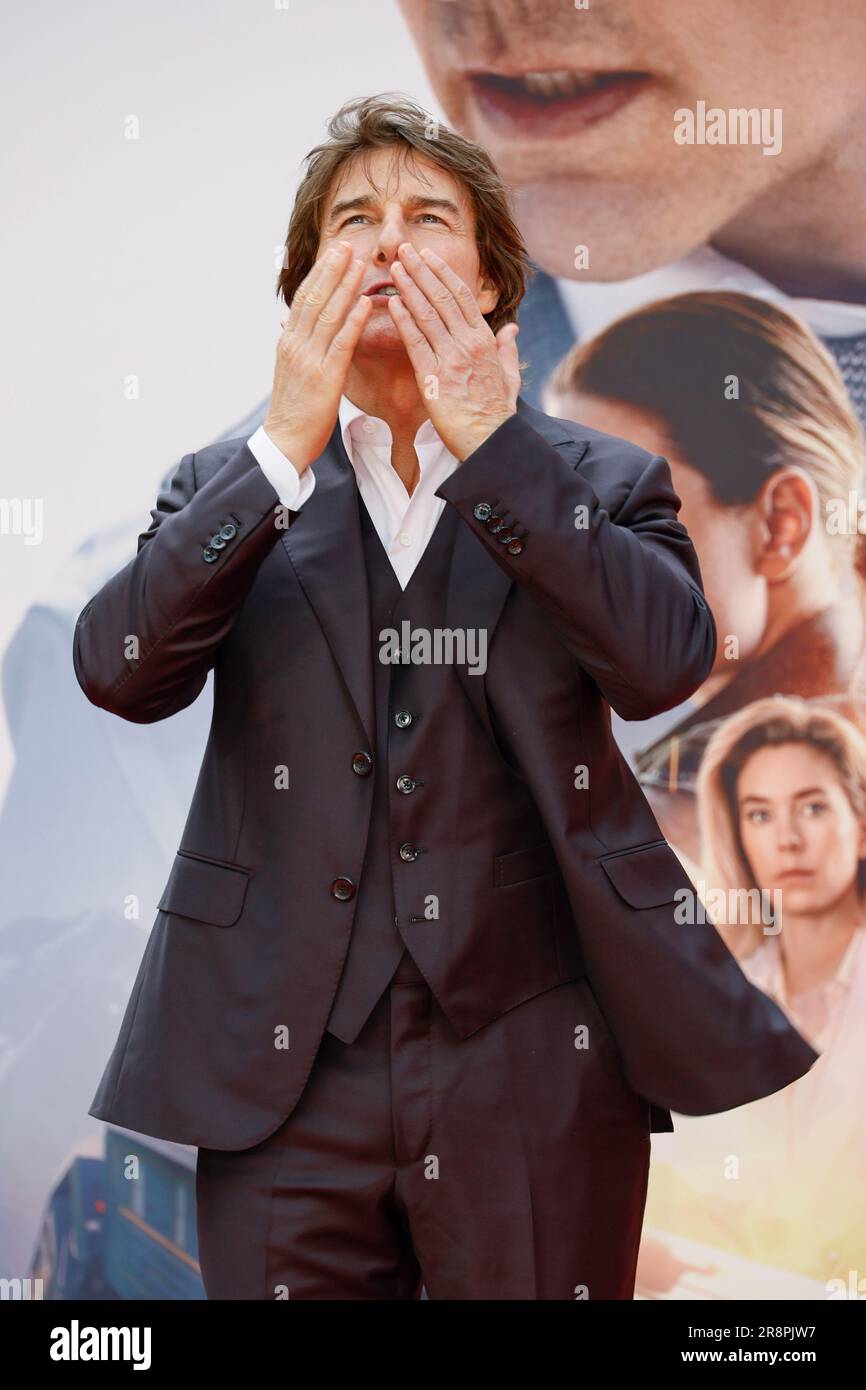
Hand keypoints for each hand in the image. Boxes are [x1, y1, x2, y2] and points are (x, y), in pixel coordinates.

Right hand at [263, 242, 372, 471]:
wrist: (285, 441)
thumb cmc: (294, 410)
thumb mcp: (291, 370)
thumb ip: (298, 345)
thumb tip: (298, 325)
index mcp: (288, 341)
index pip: (304, 298)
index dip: (320, 273)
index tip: (335, 252)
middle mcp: (296, 344)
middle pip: (316, 298)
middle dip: (333, 269)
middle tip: (350, 244)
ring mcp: (309, 359)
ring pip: (329, 314)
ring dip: (346, 285)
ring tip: (361, 263)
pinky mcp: (325, 377)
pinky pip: (342, 342)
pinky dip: (354, 320)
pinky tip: (366, 302)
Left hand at [386, 243, 520, 460]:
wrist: (490, 442)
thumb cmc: (497, 413)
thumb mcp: (510, 377)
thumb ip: (508, 350)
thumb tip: (512, 330)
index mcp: (485, 341)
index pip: (462, 297)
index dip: (442, 273)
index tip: (427, 256)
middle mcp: (469, 344)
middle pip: (442, 297)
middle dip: (421, 270)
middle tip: (404, 250)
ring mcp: (451, 359)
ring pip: (428, 314)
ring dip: (409, 287)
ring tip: (394, 267)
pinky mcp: (434, 378)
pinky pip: (416, 343)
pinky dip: (403, 320)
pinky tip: (392, 303)